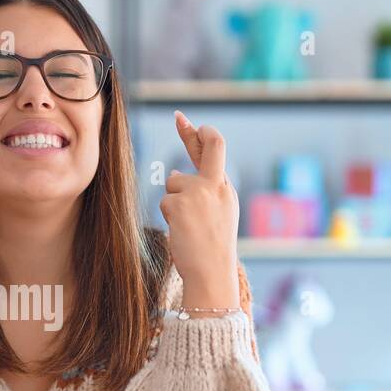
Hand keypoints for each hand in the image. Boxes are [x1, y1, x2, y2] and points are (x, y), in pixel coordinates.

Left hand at [161, 110, 240, 309]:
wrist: (212, 272)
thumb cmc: (211, 249)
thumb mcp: (216, 215)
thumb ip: (201, 192)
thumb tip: (174, 174)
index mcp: (225, 189)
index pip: (215, 152)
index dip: (199, 134)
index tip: (187, 122)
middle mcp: (216, 185)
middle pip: (209, 145)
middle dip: (193, 130)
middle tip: (179, 118)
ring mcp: (199, 191)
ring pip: (174, 183)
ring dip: (173, 203)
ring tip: (188, 227)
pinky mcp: (180, 202)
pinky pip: (165, 201)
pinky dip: (169, 216)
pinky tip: (181, 230)